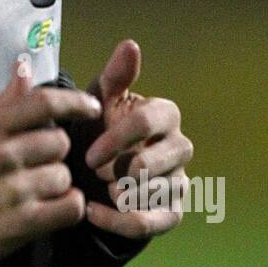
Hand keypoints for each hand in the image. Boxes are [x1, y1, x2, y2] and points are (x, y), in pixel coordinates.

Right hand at [0, 56, 103, 266]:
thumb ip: (4, 101)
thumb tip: (24, 65)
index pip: (43, 103)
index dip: (75, 101)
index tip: (90, 106)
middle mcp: (1, 156)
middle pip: (60, 142)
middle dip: (54, 153)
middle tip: (37, 163)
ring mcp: (13, 190)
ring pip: (65, 176)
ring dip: (58, 184)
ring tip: (38, 189)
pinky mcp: (23, 223)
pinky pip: (70, 207)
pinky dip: (68, 207)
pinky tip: (53, 207)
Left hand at [81, 39, 192, 239]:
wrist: (89, 172)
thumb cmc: (96, 127)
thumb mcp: (98, 101)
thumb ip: (115, 75)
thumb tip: (130, 44)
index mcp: (165, 115)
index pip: (149, 121)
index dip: (116, 138)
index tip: (88, 154)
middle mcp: (179, 147)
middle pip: (158, 160)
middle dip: (122, 168)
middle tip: (93, 172)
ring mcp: (178, 181)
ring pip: (156, 192)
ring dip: (121, 194)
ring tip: (96, 191)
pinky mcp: (171, 213)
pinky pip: (151, 222)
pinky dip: (119, 221)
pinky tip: (93, 212)